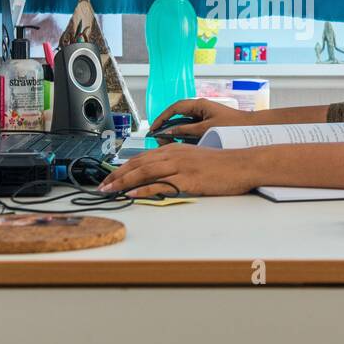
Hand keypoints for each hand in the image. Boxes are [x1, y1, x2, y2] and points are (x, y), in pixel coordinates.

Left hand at [98, 145, 260, 197]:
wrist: (242, 164)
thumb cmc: (221, 164)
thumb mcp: (194, 158)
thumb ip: (176, 164)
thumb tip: (160, 175)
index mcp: (173, 149)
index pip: (141, 158)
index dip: (122, 168)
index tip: (109, 177)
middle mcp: (173, 155)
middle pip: (137, 164)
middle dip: (116, 175)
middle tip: (102, 186)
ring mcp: (180, 166)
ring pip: (144, 173)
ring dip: (124, 182)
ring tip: (110, 191)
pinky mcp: (188, 180)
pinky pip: (162, 185)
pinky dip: (145, 190)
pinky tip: (133, 195)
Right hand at [148, 98, 249, 139]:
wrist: (253, 128)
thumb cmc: (234, 125)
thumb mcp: (206, 128)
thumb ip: (186, 130)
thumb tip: (170, 132)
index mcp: (199, 105)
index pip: (174, 108)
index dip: (162, 117)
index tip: (154, 127)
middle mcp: (201, 109)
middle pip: (178, 116)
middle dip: (167, 127)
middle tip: (160, 139)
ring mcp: (205, 117)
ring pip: (184, 124)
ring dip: (176, 133)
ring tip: (170, 144)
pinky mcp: (209, 125)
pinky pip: (192, 130)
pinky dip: (186, 137)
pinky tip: (184, 146)